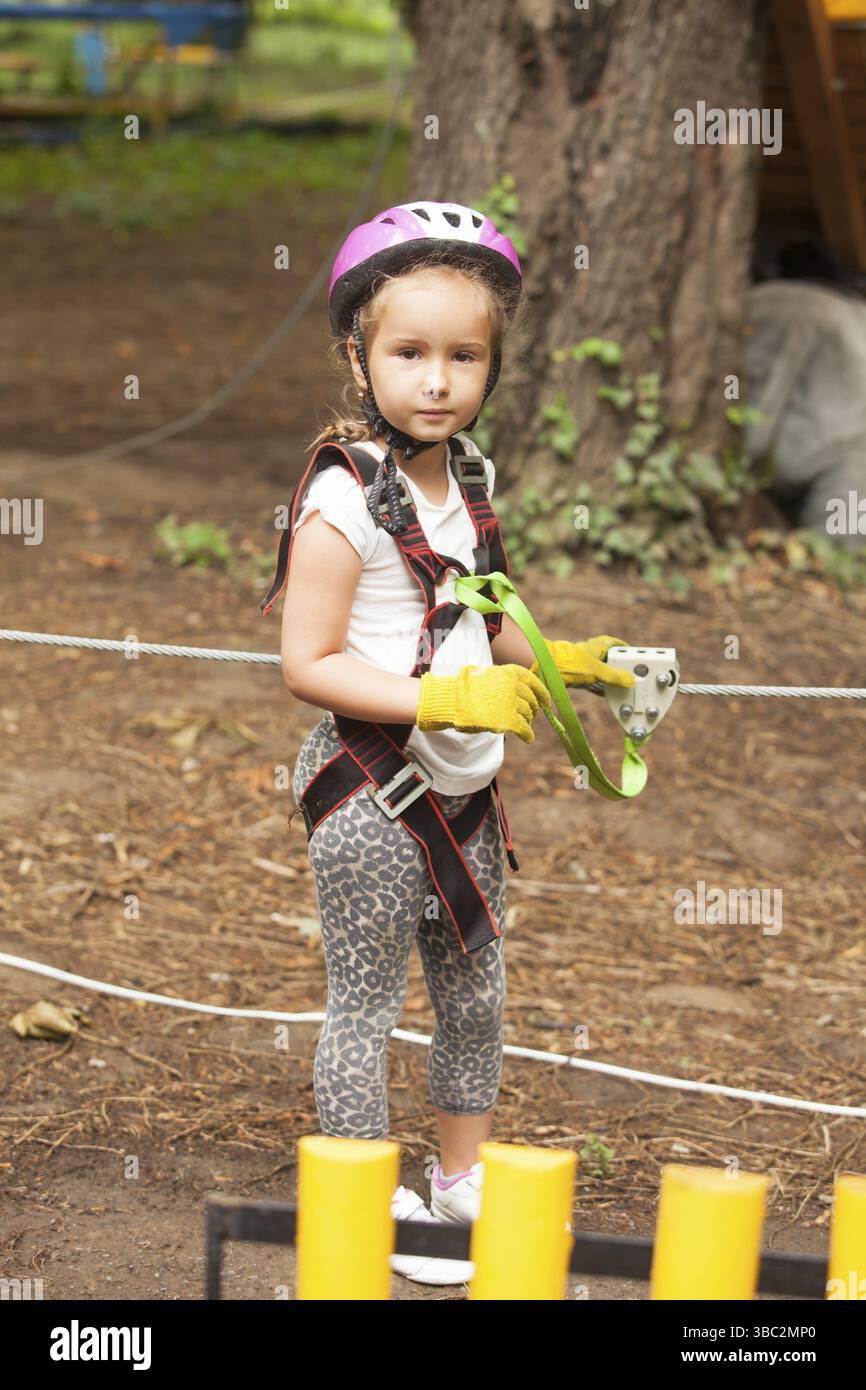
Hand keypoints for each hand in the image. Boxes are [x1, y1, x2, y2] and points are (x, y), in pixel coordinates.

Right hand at [417, 663, 551, 743]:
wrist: (452, 700)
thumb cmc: (465, 688)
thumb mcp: (488, 676)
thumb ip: (505, 682)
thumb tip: (519, 692)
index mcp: (511, 673)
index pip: (534, 683)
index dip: (542, 694)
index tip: (546, 702)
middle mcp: (514, 687)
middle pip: (531, 700)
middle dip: (533, 709)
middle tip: (530, 716)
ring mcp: (512, 704)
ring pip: (528, 715)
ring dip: (527, 721)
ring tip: (522, 725)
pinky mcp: (508, 720)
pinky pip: (524, 729)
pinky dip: (528, 735)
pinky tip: (528, 738)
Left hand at [530, 636, 634, 688]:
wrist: (543, 669)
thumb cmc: (568, 665)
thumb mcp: (597, 672)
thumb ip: (614, 676)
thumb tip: (630, 680)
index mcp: (596, 647)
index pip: (613, 643)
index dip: (623, 647)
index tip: (633, 653)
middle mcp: (588, 653)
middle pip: (607, 657)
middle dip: (617, 664)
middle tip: (628, 672)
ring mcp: (580, 664)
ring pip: (598, 669)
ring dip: (608, 676)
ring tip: (619, 685)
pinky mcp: (574, 674)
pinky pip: (590, 679)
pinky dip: (598, 685)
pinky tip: (603, 692)